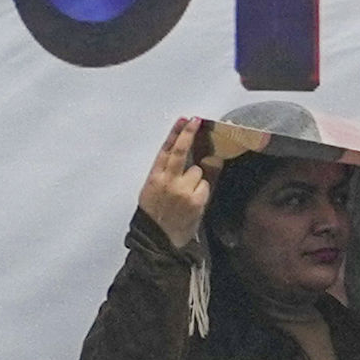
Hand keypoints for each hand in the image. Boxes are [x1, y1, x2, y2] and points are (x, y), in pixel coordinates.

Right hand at [136, 117, 215, 245]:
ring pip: (198, 171)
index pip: (165, 150)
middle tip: (195, 121)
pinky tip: (194, 202)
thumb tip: (186, 154)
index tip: (183, 120)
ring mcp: (181, 190)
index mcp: (154, 178)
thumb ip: (166, 173)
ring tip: (187, 195)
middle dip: (188, 134)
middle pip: (180, 151)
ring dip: (197, 179)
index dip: (175, 133)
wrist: (159, 240)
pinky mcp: (195, 200)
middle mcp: (167, 181)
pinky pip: (206, 185)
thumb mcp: (153, 191)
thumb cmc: (156, 216)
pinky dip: (203, 191)